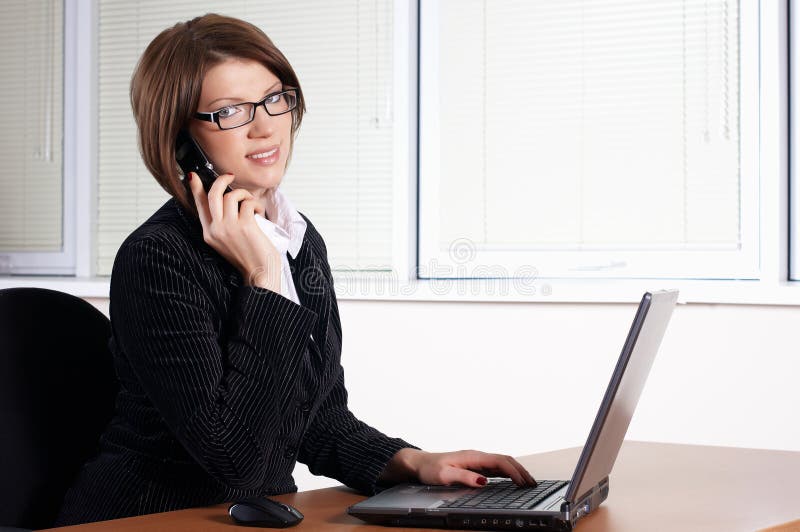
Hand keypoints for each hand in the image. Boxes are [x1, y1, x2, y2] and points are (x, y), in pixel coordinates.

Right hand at [188, 172, 280, 289]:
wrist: (260, 273)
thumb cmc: (248, 257)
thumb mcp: (227, 241)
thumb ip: (222, 224)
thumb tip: (225, 200)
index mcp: (208, 234)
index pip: (199, 205)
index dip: (195, 188)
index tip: (193, 176)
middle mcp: (215, 230)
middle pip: (213, 194)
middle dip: (221, 180)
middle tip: (230, 177)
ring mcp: (229, 228)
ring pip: (231, 196)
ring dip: (244, 194)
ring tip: (251, 204)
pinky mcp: (245, 226)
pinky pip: (248, 203)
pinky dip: (256, 204)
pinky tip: (259, 213)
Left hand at [380, 448, 536, 487]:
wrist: (419, 463)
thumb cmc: (429, 468)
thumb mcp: (444, 475)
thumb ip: (464, 477)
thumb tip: (483, 481)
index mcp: (472, 456)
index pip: (499, 461)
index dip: (513, 471)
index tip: (523, 482)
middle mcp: (476, 456)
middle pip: (505, 460)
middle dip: (520, 470)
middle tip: (532, 483)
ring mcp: (476, 460)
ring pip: (502, 463)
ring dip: (516, 471)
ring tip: (528, 483)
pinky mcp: (475, 466)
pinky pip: (496, 468)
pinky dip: (508, 473)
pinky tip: (513, 480)